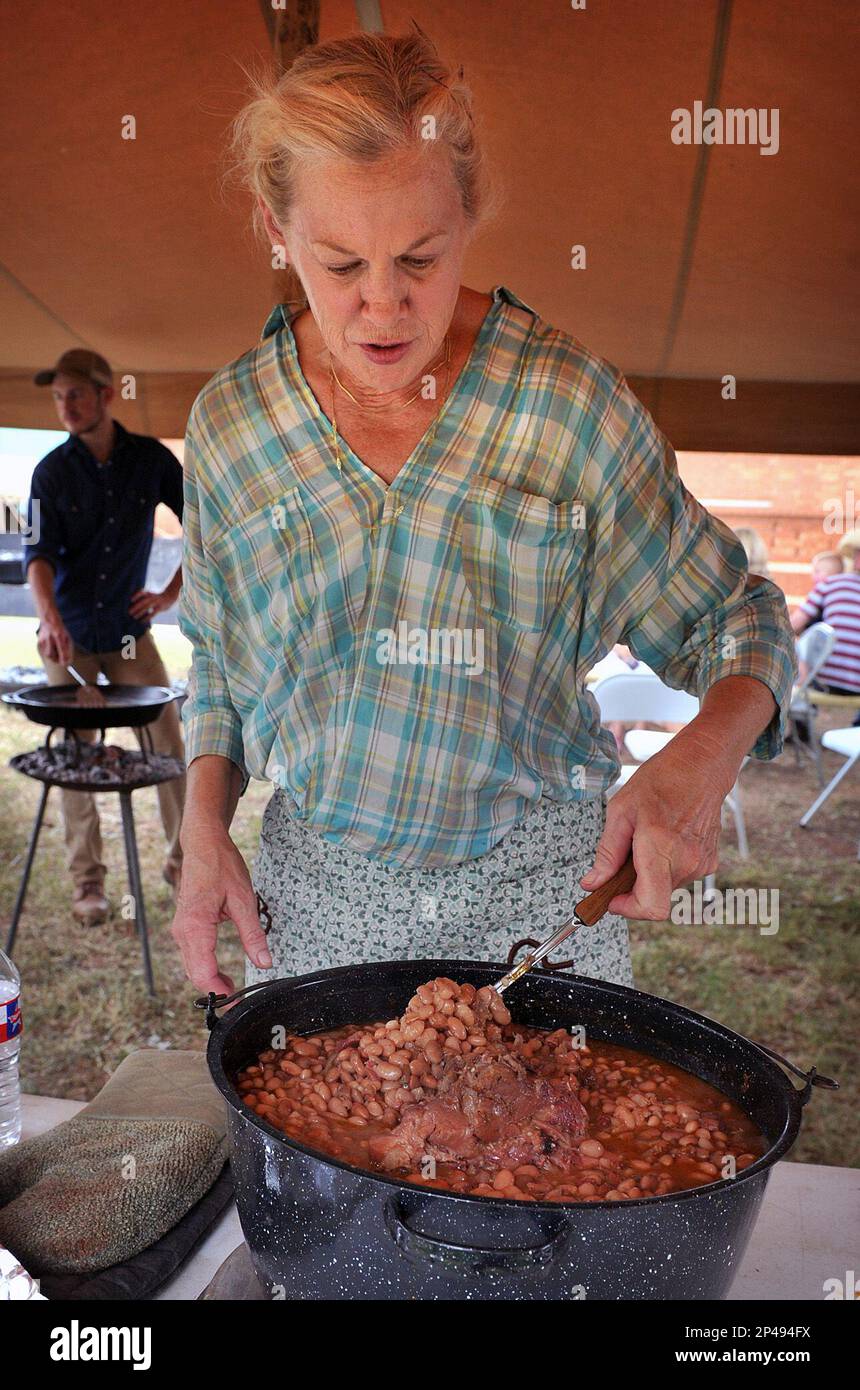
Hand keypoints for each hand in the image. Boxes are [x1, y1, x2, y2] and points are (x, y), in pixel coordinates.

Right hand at [37, 610, 72, 665]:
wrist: (49, 620)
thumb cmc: (61, 630)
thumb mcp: (68, 638)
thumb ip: (68, 649)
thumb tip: (68, 661)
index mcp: (59, 636)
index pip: (62, 653)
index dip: (64, 661)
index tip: (66, 664)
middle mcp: (50, 638)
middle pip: (53, 656)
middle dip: (58, 661)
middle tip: (61, 661)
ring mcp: (44, 640)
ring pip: (48, 655)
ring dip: (53, 657)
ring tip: (57, 653)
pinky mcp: (39, 642)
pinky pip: (44, 652)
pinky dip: (49, 653)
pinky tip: (51, 648)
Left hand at [128, 588, 172, 619]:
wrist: (169, 596)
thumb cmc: (156, 597)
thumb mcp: (150, 595)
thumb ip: (142, 598)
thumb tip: (131, 604)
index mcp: (148, 593)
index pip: (141, 593)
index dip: (136, 596)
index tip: (131, 600)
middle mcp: (152, 597)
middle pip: (143, 601)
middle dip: (136, 607)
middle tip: (129, 612)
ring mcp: (156, 602)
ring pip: (147, 607)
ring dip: (140, 612)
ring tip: (134, 617)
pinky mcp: (160, 608)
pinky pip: (153, 613)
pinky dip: (147, 617)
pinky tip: (142, 621)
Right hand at [171, 826, 272, 993]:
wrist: (203, 844)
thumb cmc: (222, 866)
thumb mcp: (244, 899)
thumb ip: (253, 934)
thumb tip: (265, 963)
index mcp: (195, 927)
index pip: (203, 973)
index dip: (220, 992)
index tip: (237, 1002)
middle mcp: (182, 931)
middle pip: (194, 975)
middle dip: (216, 991)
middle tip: (239, 1001)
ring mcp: (180, 929)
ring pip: (191, 967)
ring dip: (210, 980)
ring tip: (233, 988)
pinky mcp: (183, 926)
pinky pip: (191, 955)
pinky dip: (205, 968)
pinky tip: (221, 972)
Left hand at [580, 725, 735, 919]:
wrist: (701, 768)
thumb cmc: (661, 782)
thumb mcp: (620, 810)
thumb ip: (607, 853)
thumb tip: (593, 882)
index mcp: (661, 849)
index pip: (651, 907)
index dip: (627, 909)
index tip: (613, 897)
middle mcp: (686, 862)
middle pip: (654, 899)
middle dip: (634, 887)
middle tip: (625, 858)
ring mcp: (701, 864)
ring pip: (666, 887)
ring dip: (650, 874)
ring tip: (647, 841)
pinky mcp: (709, 862)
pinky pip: (679, 876)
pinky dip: (666, 866)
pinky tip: (664, 839)